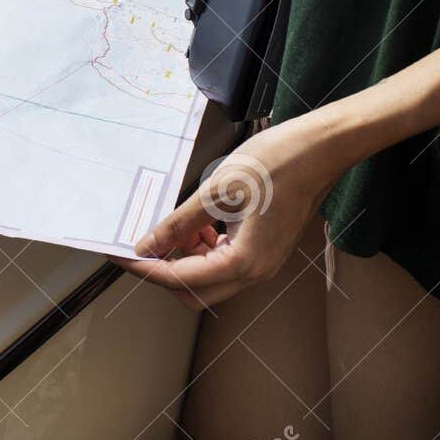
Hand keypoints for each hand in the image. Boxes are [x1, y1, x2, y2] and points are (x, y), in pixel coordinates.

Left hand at [115, 114, 346, 310]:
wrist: (319, 149)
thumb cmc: (277, 164)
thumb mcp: (215, 192)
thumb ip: (178, 224)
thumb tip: (148, 245)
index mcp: (244, 262)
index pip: (180, 279)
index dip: (145, 268)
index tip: (119, 255)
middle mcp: (256, 271)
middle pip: (194, 291)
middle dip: (164, 270)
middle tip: (139, 245)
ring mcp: (262, 262)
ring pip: (209, 277)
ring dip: (184, 258)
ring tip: (171, 225)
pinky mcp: (263, 248)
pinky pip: (224, 260)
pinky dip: (203, 247)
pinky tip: (196, 222)